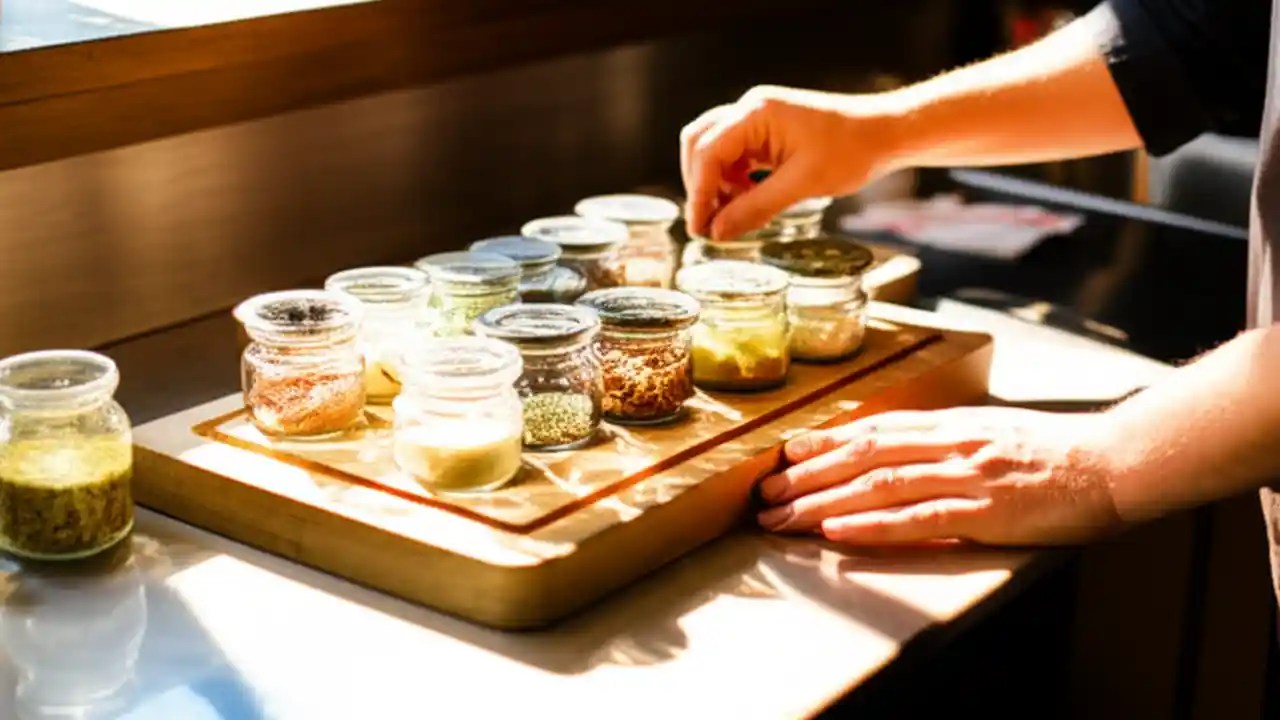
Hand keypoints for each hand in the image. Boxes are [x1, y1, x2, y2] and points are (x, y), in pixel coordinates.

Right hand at [679, 85, 902, 240]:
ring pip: (715, 151)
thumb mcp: (802, 185)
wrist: (886, 133)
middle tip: (706, 224)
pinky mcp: (768, 133)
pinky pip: (736, 156)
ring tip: (727, 217)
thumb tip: (717, 233)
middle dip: (699, 185)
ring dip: (715, 184)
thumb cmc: (851, 151)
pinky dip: (733, 181)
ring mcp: (759, 120)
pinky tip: (745, 203)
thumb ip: (755, 208)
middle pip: (700, 144)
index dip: (699, 192)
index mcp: (756, 113)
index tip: (699, 227)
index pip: (708, 152)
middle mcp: (751, 111)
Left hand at [756, 407, 1123, 545]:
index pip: (874, 429)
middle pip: (863, 456)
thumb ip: (949, 439)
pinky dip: (872, 525)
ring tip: (784, 516)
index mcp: (951, 424)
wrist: (1113, 461)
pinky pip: (918, 518)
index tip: (786, 454)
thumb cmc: (1056, 450)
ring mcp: (966, 475)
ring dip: (824, 501)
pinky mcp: (985, 510)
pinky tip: (837, 531)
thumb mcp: (993, 431)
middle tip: (766, 494)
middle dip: (808, 476)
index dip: (825, 441)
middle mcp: (950, 443)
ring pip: (878, 485)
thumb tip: (905, 449)